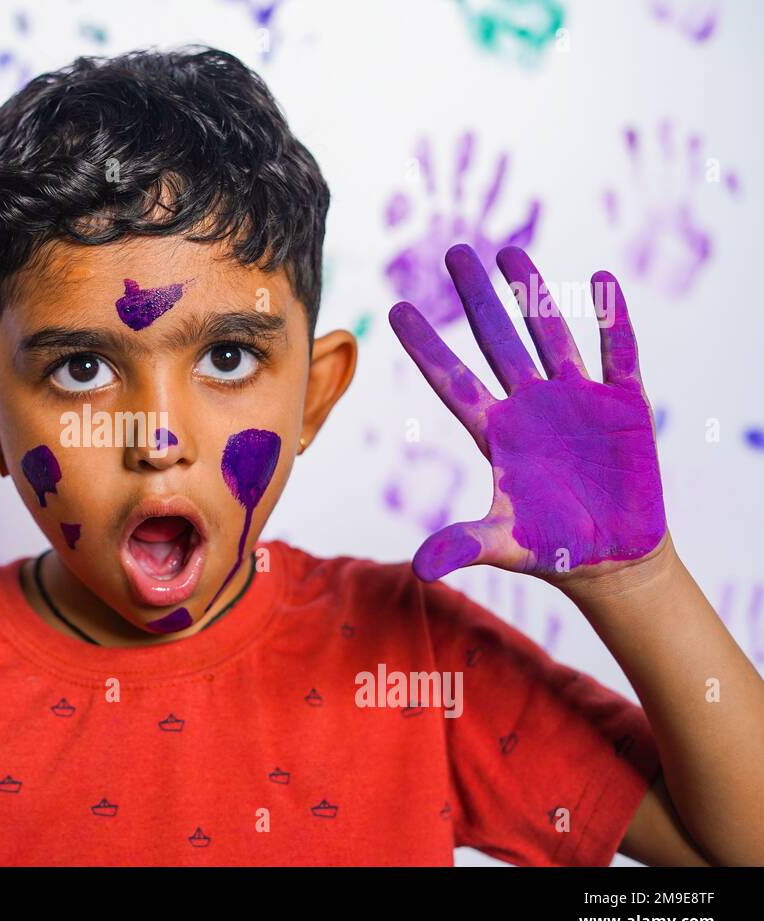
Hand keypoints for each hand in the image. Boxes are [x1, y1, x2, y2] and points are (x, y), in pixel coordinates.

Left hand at [388, 244, 666, 583]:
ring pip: (550, 335)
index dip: (426, 347)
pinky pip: (619, 354)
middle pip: (496, 342)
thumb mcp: (506, 546)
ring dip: (533, 295)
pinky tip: (602, 281)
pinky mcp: (623, 405)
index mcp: (497, 434)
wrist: (612, 557)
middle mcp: (530, 407)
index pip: (452, 381)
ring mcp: (577, 401)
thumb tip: (420, 569)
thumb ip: (464, 546)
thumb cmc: (552, 548)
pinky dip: (613, 320)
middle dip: (477, 298)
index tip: (395, 309)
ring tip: (509, 253)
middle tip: (454, 252)